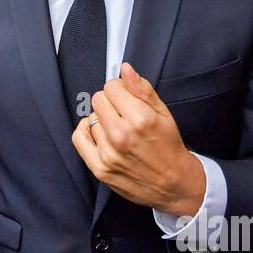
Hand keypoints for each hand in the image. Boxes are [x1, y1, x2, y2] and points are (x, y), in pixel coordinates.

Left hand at [72, 62, 205, 220]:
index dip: (119, 89)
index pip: (111, 87)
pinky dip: (86, 131)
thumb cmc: (169, 148)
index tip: (125, 96)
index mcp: (140, 119)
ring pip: (90, 118)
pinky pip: (78, 138)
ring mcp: (108, 153)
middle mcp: (122, 135)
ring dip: (102, 120)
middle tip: (122, 113)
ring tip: (117, 129)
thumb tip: (125, 69)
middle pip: (98, 100)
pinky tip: (98, 132)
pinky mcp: (99, 168)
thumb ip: (142, 89)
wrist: (173, 184)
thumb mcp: (163, 113)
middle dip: (110, 102)